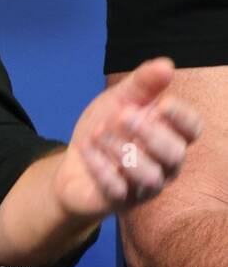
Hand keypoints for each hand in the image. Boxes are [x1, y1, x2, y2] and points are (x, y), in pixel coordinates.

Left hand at [52, 57, 202, 220]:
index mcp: (171, 135)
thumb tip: (166, 65)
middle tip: (122, 115)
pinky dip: (100, 167)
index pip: (192, 129)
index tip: (162, 104)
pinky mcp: (121, 201)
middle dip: (150, 133)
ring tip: (98, 133)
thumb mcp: (119, 100)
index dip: (182, 117)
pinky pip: (117, 190)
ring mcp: (144, 186)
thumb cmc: (105, 129)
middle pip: (175, 154)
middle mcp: (165, 164)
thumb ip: (142, 85)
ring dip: (121, 150)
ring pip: (148, 176)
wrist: (73, 163)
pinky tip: (87, 149)